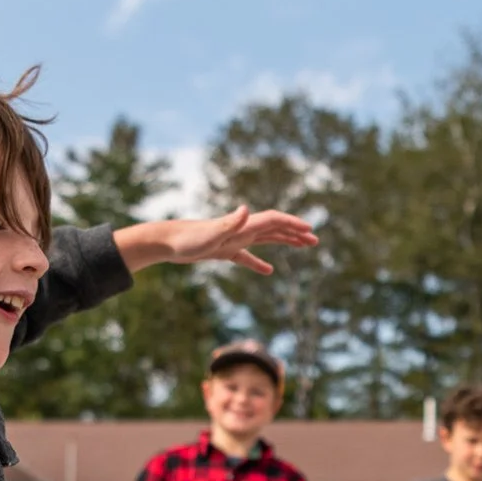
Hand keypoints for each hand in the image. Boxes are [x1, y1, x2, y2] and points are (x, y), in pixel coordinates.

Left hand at [118, 207, 318, 275]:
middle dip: (295, 233)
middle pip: (275, 228)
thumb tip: (247, 209)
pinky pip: (247, 257)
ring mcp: (234, 240)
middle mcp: (241, 229)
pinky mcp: (224, 251)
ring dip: (284, 242)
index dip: (293, 225)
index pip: (275, 221)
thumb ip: (231, 222)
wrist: (167, 241)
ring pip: (265, 239)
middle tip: (315, 241)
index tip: (310, 231)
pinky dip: (259, 262)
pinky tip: (268, 271)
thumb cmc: (188, 239)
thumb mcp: (212, 233)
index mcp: (243, 225)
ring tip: (302, 247)